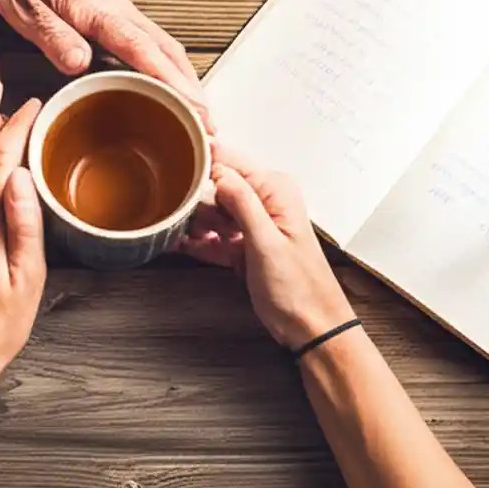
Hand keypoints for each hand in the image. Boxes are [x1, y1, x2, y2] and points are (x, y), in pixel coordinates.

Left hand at [0, 0, 206, 118]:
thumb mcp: (24, 7)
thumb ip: (52, 35)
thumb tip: (79, 62)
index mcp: (95, 10)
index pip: (141, 49)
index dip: (170, 81)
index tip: (194, 107)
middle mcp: (119, 11)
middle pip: (168, 53)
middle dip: (192, 90)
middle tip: (209, 127)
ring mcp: (125, 13)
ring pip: (168, 50)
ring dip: (188, 82)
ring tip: (202, 118)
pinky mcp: (124, 18)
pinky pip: (157, 47)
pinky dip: (174, 71)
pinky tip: (177, 92)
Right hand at [183, 146, 355, 348]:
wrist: (311, 326)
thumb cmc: (299, 289)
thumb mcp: (266, 242)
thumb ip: (242, 203)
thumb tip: (219, 170)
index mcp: (275, 190)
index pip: (229, 161)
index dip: (201, 167)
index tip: (177, 178)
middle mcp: (266, 200)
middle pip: (215, 185)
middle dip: (195, 201)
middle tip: (182, 218)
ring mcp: (254, 223)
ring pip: (211, 210)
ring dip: (195, 223)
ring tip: (184, 235)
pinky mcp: (245, 245)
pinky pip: (215, 234)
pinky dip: (201, 241)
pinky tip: (185, 246)